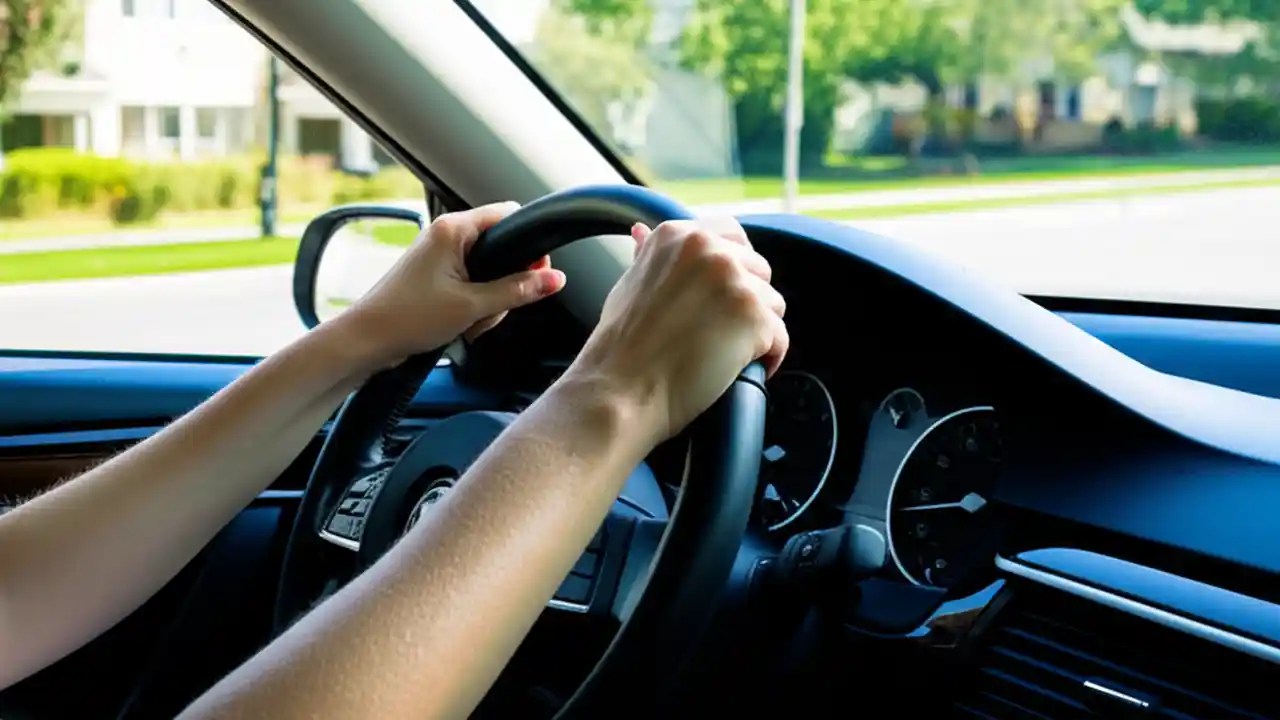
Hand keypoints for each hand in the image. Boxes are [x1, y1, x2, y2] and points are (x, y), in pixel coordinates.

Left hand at [345, 202, 565, 365]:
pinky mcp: (436, 277)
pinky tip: (463, 326)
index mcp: (453, 229)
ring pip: (488, 272)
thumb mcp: (473, 307)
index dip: (528, 243)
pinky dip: (474, 307)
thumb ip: (518, 291)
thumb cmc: (407, 317)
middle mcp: (446, 236)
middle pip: (501, 249)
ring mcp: (440, 256)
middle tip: (494, 308)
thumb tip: (555, 279)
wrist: (367, 340)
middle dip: (506, 284)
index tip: (537, 271)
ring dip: (490, 301)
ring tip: (471, 322)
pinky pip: (472, 286)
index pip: (508, 215)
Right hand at [565, 218, 788, 442]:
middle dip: (746, 301)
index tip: (724, 294)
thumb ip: (648, 255)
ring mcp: (734, 281)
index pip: (732, 235)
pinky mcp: (753, 317)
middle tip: (718, 332)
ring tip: (726, 354)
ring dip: (756, 330)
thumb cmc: (620, 346)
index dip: (735, 267)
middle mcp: (709, 249)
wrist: (621, 389)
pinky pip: (780, 338)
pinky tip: (740, 370)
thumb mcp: (628, 282)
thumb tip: (642, 232)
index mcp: (679, 236)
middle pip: (758, 269)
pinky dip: (768, 358)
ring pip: (772, 303)